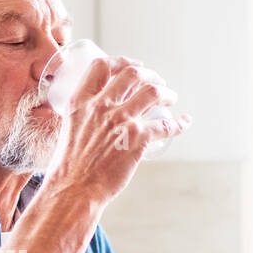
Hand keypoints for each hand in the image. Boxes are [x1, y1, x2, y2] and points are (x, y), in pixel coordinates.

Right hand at [42, 55, 190, 205]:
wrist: (74, 190)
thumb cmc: (69, 168)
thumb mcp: (68, 131)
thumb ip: (83, 119)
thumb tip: (95, 119)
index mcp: (80, 103)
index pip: (101, 67)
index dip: (121, 62)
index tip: (133, 66)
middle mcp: (101, 106)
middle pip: (132, 74)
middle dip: (149, 75)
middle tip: (157, 82)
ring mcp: (120, 121)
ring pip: (152, 92)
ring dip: (166, 92)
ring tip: (171, 97)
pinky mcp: (137, 139)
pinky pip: (166, 124)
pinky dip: (179, 123)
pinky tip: (184, 122)